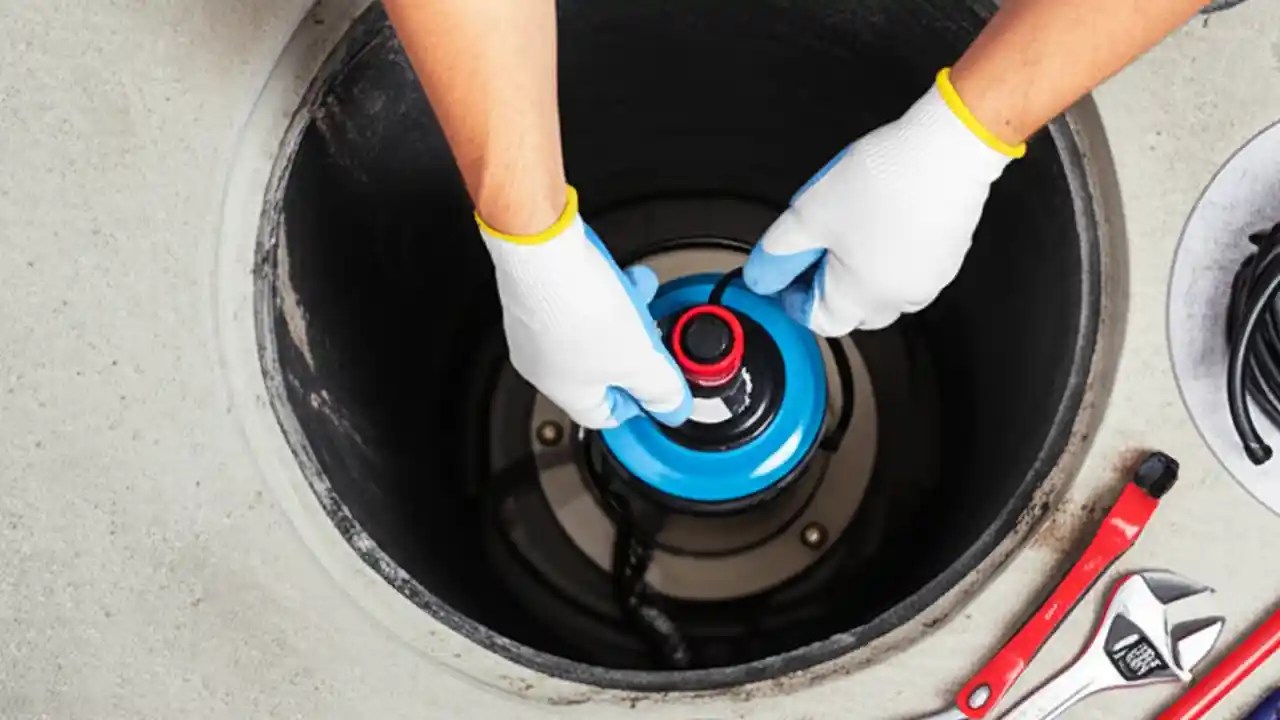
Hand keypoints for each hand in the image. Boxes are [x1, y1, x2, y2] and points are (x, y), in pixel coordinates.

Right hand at [479, 187, 692, 429]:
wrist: (545, 249)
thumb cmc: (579, 307)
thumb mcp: (641, 360)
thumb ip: (661, 388)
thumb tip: (672, 408)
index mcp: (562, 390)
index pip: (604, 415)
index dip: (636, 404)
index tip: (657, 392)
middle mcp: (542, 362)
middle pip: (601, 368)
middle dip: (636, 350)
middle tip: (655, 338)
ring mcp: (536, 324)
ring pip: (593, 330)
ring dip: (626, 315)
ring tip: (642, 297)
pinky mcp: (537, 290)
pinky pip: (578, 300)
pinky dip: (604, 292)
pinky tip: (622, 277)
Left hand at [743, 71, 1019, 335]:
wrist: (948, 149)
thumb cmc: (881, 182)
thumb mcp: (810, 215)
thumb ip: (778, 252)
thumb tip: (760, 279)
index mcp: (864, 297)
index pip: (821, 321)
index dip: (796, 301)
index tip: (786, 274)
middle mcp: (901, 298)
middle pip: (854, 311)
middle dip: (829, 289)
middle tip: (814, 252)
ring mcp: (932, 278)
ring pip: (884, 291)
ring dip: (860, 274)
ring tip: (848, 231)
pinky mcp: (951, 255)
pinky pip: (910, 270)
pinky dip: (890, 257)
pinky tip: (882, 221)